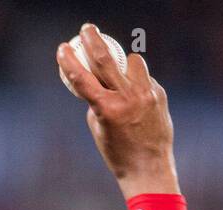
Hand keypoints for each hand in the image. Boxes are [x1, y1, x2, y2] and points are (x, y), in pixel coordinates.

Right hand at [56, 24, 179, 198]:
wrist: (149, 167)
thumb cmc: (118, 152)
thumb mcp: (99, 128)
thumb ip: (96, 102)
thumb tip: (96, 80)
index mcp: (106, 109)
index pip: (81, 78)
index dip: (68, 60)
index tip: (62, 48)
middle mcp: (126, 98)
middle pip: (105, 58)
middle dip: (92, 39)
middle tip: (87, 29)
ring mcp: (145, 95)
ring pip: (133, 62)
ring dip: (125, 64)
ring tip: (124, 79)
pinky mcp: (159, 95)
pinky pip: (145, 78)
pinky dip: (139, 84)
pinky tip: (141, 103)